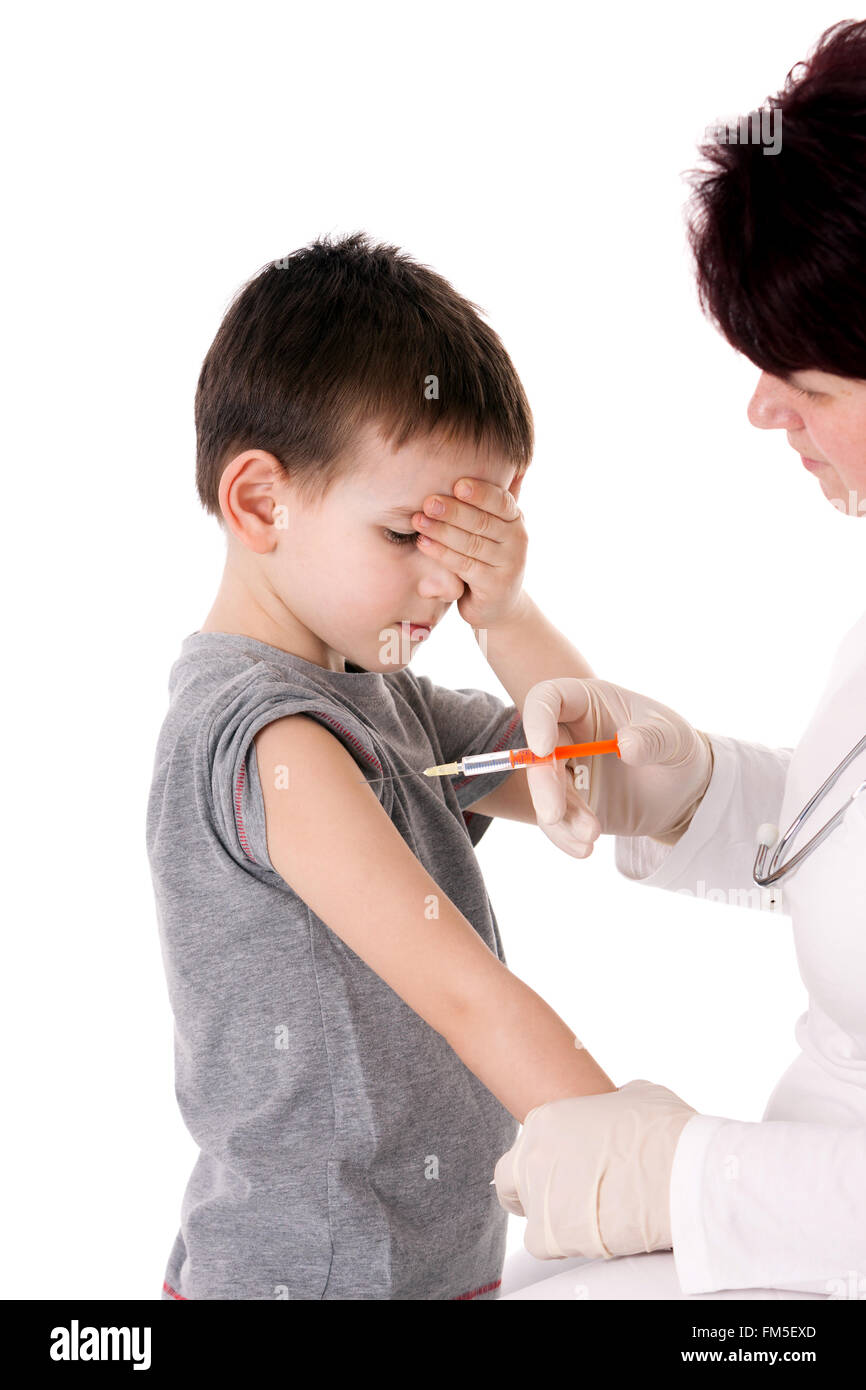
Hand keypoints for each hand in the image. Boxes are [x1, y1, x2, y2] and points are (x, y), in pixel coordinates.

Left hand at [411, 476, 527, 629]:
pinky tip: (423, 543)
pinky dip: (441, 553)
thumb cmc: (487, 557)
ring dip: (442, 531)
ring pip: (471, 544)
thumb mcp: (492, 528)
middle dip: (453, 511)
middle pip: (482, 522)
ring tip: (418, 521)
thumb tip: (495, 462)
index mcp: (515, 518)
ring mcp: (508, 564)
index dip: (480, 492)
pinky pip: (464, 566)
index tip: (458, 484)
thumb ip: (489, 501)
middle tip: (428, 502)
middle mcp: (517, 539)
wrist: (499, 604)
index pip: (500, 501)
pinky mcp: (495, 586)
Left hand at [493, 1079, 697, 1258]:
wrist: (684, 1174)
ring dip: (558, 1220)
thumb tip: (618, 1108)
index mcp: (547, 1119)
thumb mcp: (637, 1096)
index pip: (528, 1146)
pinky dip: (565, 1245)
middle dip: (528, 1192)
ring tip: (597, 1218)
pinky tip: (594, 1235)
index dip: (545, 1161)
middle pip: (511, 1181)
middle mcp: (533, 1154)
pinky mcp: (549, 1234)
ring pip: (532, 1216)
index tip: (565, 1172)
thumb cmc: (667, 1132)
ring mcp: (538, 1194)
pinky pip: (542, 1244)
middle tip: (559, 1202)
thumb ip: (612, 1104)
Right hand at [522, 677, 714, 858]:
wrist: (684, 790)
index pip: (547, 699)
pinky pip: (557, 821)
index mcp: (586, 703)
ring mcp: (568, 771)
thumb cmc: (675, 747)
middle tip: (554, 813)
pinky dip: (565, 837)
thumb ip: (653, 738)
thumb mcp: (675, 736)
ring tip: (592, 834)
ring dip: (561, 818)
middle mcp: (569, 735)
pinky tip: (584, 849)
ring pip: (545, 792)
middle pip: (538, 753)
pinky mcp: (573, 804)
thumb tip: (625, 746)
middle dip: (543, 785)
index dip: (537, 719)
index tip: (545, 748)